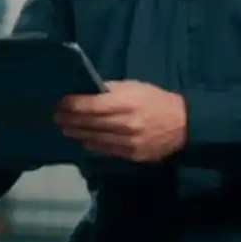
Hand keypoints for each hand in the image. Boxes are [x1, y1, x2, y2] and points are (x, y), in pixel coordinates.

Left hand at [55, 80, 186, 161]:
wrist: (183, 124)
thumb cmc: (156, 100)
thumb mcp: (135, 87)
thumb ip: (112, 90)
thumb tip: (88, 91)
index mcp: (126, 102)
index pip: (92, 105)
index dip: (73, 104)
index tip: (61, 102)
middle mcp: (125, 123)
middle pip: (90, 123)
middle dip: (70, 119)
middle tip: (56, 117)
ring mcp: (128, 141)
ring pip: (95, 138)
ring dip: (77, 133)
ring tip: (66, 129)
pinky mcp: (131, 154)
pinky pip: (106, 150)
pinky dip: (93, 144)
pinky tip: (84, 140)